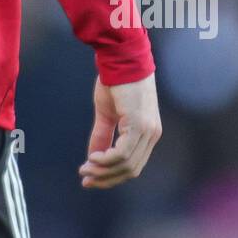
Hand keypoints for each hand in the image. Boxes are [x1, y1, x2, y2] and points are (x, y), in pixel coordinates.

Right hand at [79, 72, 160, 188]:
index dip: (112, 176)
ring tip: (86, 168)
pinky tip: (92, 158)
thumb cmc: (115, 82)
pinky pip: (123, 153)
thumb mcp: (107, 113)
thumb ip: (102, 136)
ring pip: (127, 164)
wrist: (120, 58)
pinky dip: (107, 159)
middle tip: (85, 179)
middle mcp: (152, 135)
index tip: (90, 178)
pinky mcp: (138, 124)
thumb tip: (93, 158)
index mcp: (148, 133)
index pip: (133, 165)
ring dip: (104, 171)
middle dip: (106, 178)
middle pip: (131, 170)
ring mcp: (147, 130)